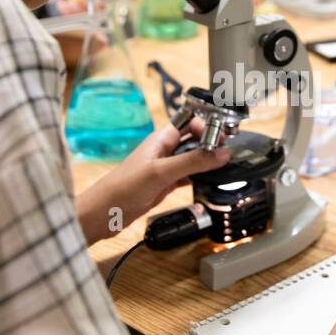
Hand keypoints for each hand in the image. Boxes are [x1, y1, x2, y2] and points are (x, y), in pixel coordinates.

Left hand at [76, 118, 229, 245]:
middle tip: (231, 151)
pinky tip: (212, 181)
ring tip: (228, 165)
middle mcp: (164, 150)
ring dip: (207, 160)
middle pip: (193, 139)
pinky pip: (188, 176)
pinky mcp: (165, 184)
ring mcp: (165, 168)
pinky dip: (200, 177)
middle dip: (211, 141)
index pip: (190, 122)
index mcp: (161, 139)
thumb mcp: (162, 172)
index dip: (207, 125)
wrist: (104, 213)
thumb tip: (223, 153)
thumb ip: (192, 161)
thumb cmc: (125, 187)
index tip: (224, 136)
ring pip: (192, 158)